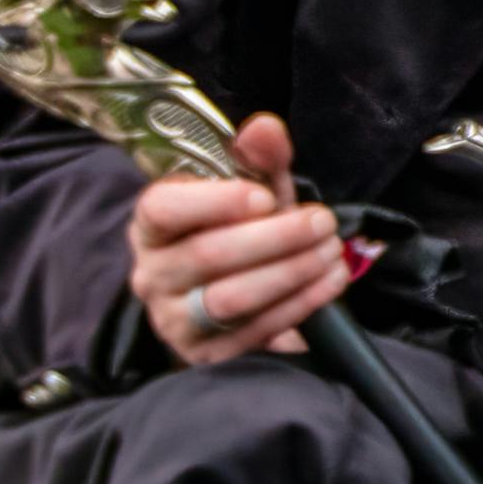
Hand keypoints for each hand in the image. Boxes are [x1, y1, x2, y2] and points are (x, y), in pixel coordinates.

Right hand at [130, 109, 356, 367]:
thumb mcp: (252, 191)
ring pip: (231, 299)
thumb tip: (266, 128)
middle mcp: (152, 274)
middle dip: (275, 238)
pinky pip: (253, 334)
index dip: (214, 202)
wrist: (231, 294)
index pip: (163, 209)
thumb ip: (258, 158)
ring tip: (330, 252)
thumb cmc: (237, 233)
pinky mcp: (205, 356)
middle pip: (207, 256)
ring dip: (290, 273)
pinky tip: (329, 283)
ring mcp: (174, 319)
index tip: (265, 197)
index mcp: (151, 225)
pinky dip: (299, 307)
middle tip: (322, 222)